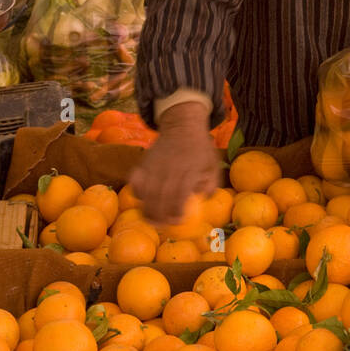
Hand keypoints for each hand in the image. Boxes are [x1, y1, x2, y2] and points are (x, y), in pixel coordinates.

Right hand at [130, 109, 220, 224]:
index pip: (179, 194)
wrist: (183, 125)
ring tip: (152, 219)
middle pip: (159, 197)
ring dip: (147, 209)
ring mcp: (154, 164)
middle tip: (162, 225)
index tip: (178, 221)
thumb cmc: (201, 149)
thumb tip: (201, 203)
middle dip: (159, 215)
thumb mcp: (213, 165)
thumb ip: (211, 185)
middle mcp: (170, 167)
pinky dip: (137, 193)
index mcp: (189, 168)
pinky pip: (135, 181)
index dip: (176, 211)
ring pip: (145, 192)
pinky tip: (143, 200)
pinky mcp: (143, 162)